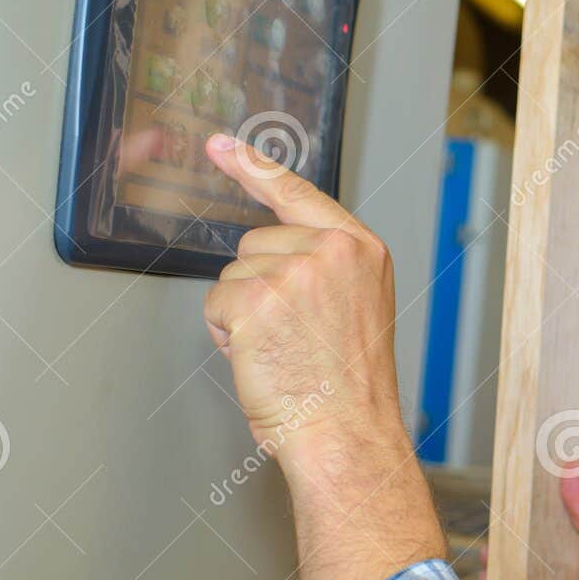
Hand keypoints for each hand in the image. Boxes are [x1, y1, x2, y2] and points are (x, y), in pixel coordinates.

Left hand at [202, 133, 403, 454]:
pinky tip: (264, 358)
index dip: (255, 167)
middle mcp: (331, 252)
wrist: (349, 432)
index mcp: (361, 250)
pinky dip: (229, 336)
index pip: (298, 193)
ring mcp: (294, 272)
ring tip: (283, 350)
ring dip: (244, 315)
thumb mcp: (357, 306)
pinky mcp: (256, 300)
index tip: (223, 147)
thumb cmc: (350, 387)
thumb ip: (325, 267)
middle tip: (293, 335)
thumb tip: (273, 250)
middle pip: (255, 242)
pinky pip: (217, 306)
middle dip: (259, 286)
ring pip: (232, 277)